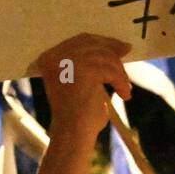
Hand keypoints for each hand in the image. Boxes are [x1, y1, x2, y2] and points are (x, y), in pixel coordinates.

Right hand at [29, 32, 132, 147]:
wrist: (72, 132)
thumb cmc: (76, 113)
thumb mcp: (79, 81)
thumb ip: (89, 63)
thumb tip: (117, 47)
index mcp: (48, 59)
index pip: (77, 40)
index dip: (99, 41)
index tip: (116, 46)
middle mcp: (55, 57)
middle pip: (90, 43)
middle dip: (111, 48)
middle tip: (126, 51)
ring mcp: (69, 63)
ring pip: (104, 56)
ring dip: (118, 72)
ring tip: (124, 87)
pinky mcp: (85, 71)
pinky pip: (110, 70)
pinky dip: (120, 82)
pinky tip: (124, 94)